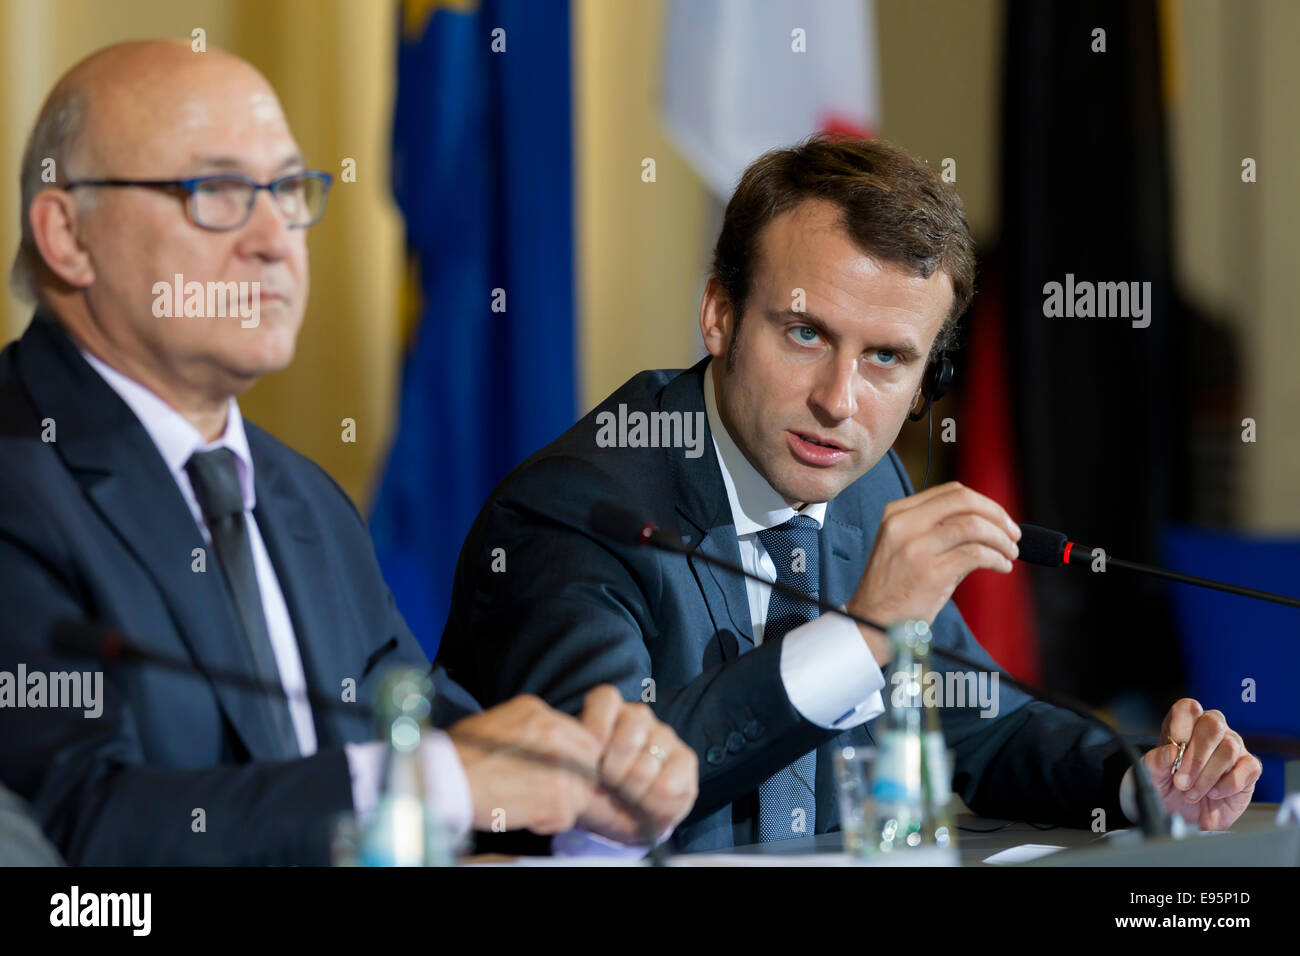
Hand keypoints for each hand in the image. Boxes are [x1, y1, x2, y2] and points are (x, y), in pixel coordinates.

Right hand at [447, 695, 601, 833]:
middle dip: (574, 778)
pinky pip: (566, 816)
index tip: (558, 770)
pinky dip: (546, 822)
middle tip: (548, 791)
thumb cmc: (461, 755)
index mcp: (539, 712)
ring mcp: (560, 766)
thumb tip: (550, 746)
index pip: (580, 734)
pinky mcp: (557, 798)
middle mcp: (555, 734)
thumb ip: (532, 729)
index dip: (572, 756)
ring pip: (580, 791)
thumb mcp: (498, 722)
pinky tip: (522, 815)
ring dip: (559, 803)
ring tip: (527, 804)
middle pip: (588, 760)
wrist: (444, 780)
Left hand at [576, 686, 697, 843]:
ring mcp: (665, 735)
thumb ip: (576, 755)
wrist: (628, 814)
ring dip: (630, 795)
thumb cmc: (598, 785)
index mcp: (611, 709)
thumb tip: (581, 757)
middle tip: (609, 786)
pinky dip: (651, 804)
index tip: (591, 757)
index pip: (605, 698)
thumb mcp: (578, 770)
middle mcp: (639, 716)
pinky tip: (647, 803)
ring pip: (644, 771)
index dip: (596, 727)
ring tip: (627, 796)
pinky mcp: (686, 758)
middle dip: (612, 776)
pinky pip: (665, 787)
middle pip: (626, 742)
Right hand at [846, 481, 1019, 663]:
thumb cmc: (894, 588)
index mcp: (896, 513)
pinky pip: (976, 554)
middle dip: (997, 515)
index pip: (950, 492)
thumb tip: (988, 525)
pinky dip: (996, 558)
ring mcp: (916, 548)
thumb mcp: (904, 546)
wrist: (872, 622)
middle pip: (963, 500)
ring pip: (974, 526)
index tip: (1000, 520)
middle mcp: (904, 525)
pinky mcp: (930, 573)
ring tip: (1010, 553)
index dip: (984, 503)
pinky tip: (1001, 567)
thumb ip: (937, 530)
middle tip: (1014, 533)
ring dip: (1001, 539)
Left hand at [1139, 698, 1260, 829]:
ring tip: (1192, 793)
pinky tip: (1213, 793)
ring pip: (1229, 748)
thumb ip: (1155, 762)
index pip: (1188, 708)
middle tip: (1181, 781)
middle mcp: (1211, 732)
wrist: (1183, 815)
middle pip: (1213, 725)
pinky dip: (1228, 785)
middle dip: (1196, 756)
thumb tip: (1171, 751)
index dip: (1183, 721)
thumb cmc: (1168, 789)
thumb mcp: (1152, 776)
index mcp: (1184, 726)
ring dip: (1207, 776)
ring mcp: (1233, 747)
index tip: (1177, 741)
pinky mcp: (1249, 768)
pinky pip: (1247, 768)